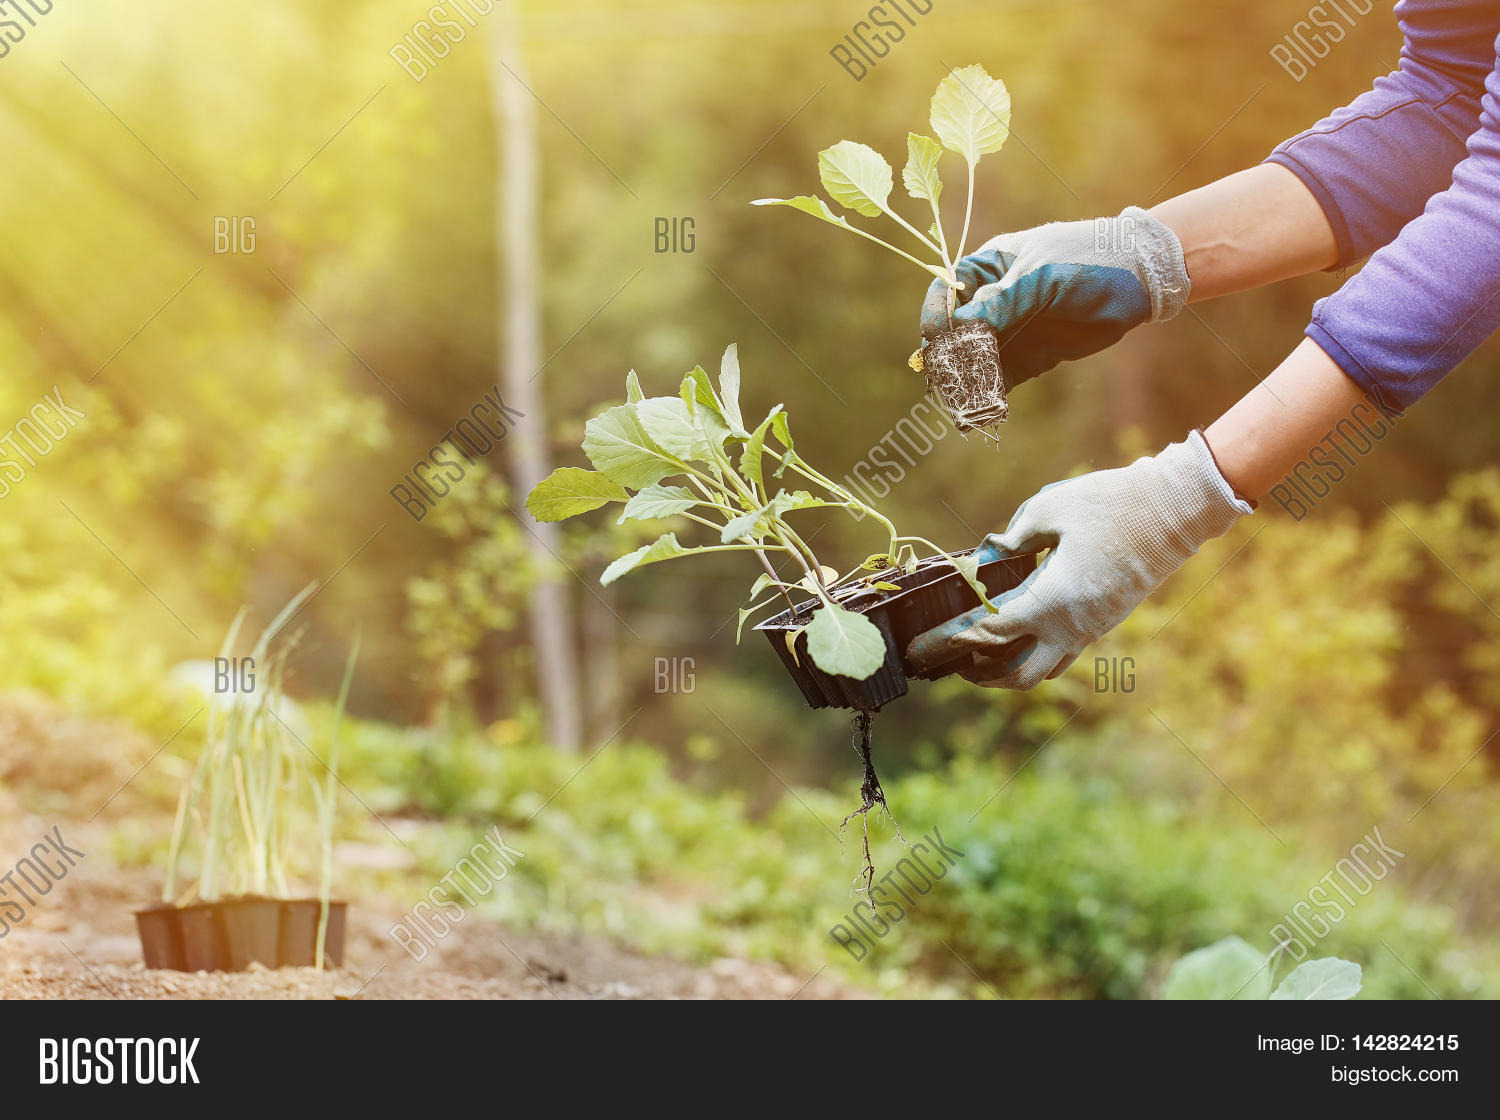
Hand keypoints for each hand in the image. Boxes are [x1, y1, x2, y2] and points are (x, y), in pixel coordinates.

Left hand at [906, 432, 1250, 689]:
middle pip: (1016, 675)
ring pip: (1043, 671)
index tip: (920, 647)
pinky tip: (1018, 636)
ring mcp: (1092, 629)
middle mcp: (1072, 627)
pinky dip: (1034, 655)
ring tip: (977, 656)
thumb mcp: (1049, 508)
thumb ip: (1012, 537)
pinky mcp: (1106, 622)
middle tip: (948, 660)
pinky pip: (1063, 654)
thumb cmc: (1112, 503)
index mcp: (1053, 601)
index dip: (949, 642)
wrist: (1177, 508)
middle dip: (977, 673)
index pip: (988, 633)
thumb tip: (987, 554)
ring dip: (1006, 671)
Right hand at [919, 207, 1188, 386]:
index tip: (936, 338)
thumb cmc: (1086, 260)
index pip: (947, 292)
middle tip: (947, 380)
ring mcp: (1013, 330)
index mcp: (990, 268)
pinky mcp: (1031, 357)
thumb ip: (1001, 302)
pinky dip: (991, 395)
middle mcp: (994, 301)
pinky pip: (1002, 379)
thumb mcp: (1041, 276)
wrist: (1138, 279)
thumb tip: (958, 327)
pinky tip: (983, 410)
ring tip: (962, 403)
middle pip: (957, 331)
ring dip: (967, 381)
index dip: (937, 314)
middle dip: (949, 356)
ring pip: (976, 360)